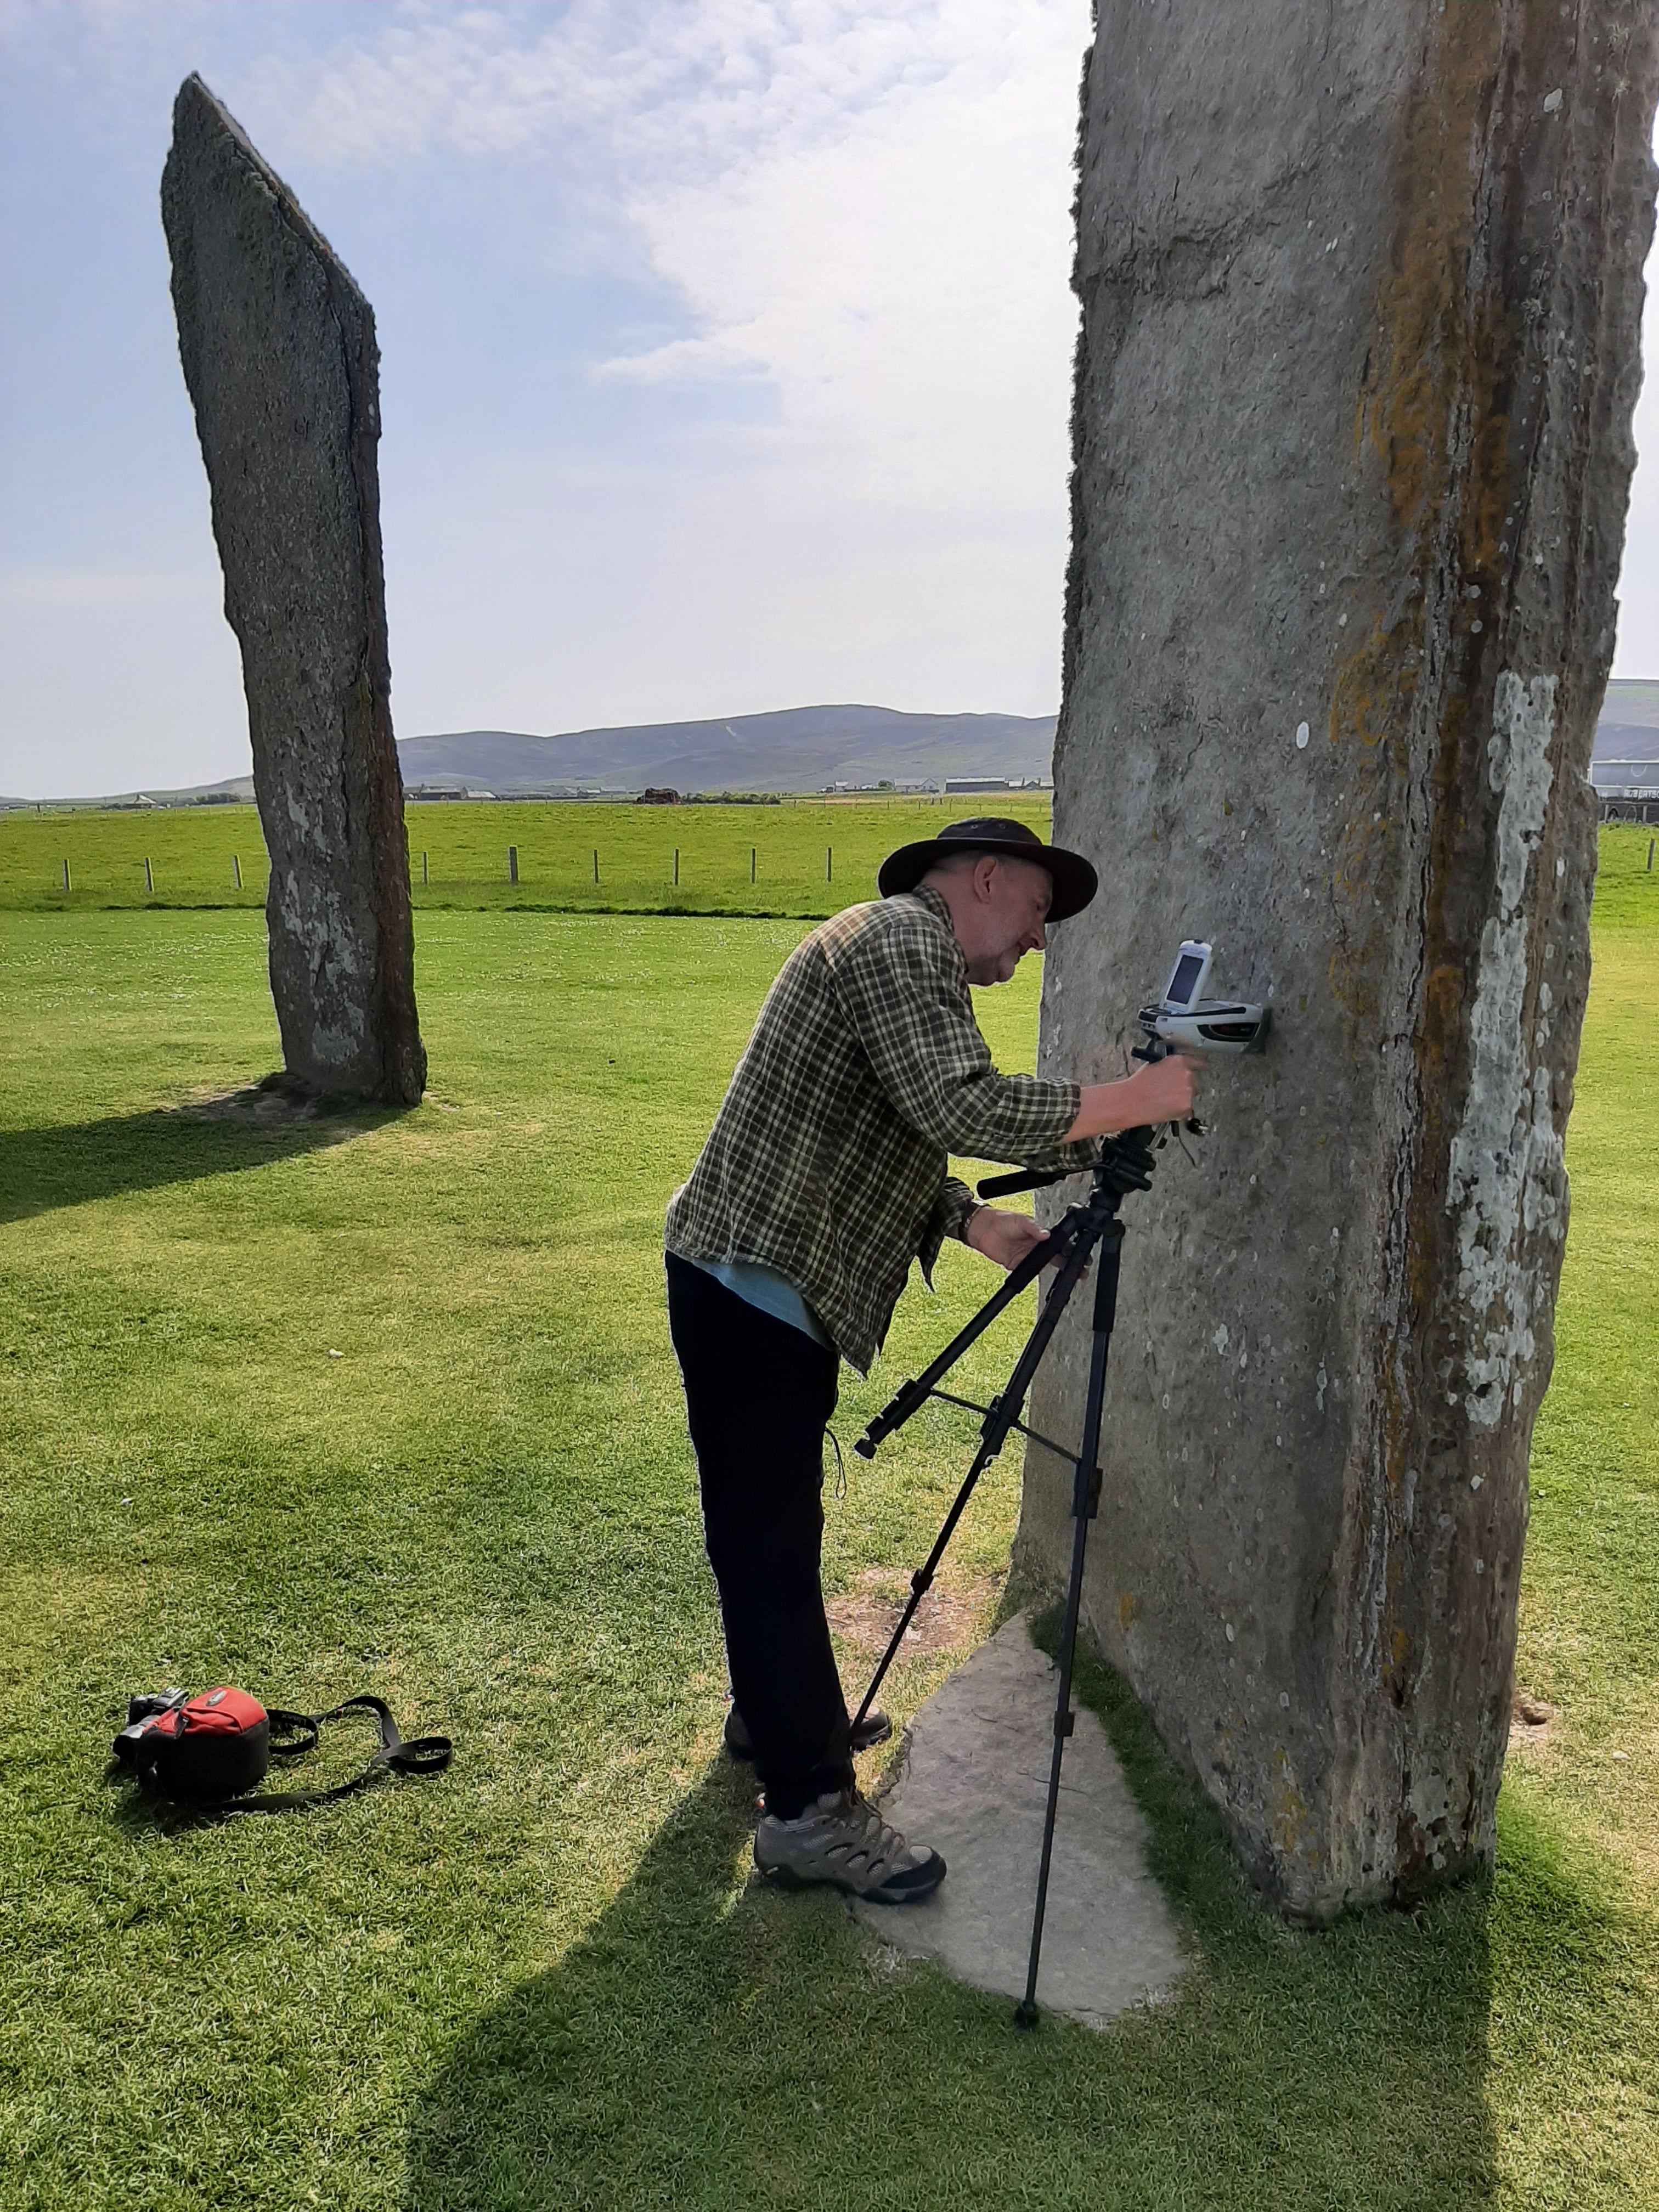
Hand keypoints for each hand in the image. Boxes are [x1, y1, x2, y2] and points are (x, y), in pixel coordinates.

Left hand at [964, 1205, 1053, 1271]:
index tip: (1059, 1251)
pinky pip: (1023, 1271)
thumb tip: (1046, 1234)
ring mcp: (1023, 1256)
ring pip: (1036, 1266)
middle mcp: (1031, 1247)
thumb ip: (1034, 1228)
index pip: (1051, 1245)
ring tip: (1037, 1261)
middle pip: (1046, 1257)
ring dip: (1038, 1266)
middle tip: (1052, 1259)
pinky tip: (1026, 1267)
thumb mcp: (1021, 1220)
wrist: (984, 1229)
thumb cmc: (1002, 1220)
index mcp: (1036, 1236)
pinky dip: (1025, 1272)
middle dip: (1050, 1260)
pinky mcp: (1014, 1264)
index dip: (1056, 1249)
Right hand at [1066, 1048, 1202, 1140]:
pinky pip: (1188, 1109)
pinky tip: (1167, 1107)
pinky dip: (1181, 1110)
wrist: (1131, 1101)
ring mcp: (1188, 1090)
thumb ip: (1170, 1067)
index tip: (1203, 1067)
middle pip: (1195, 1080)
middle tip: (1171, 1091)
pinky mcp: (1187, 1105)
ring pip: (1192, 1095)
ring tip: (1165, 1100)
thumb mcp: (1155, 1066)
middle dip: (1186, 1086)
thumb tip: (1175, 1070)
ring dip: (1183, 1098)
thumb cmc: (1138, 1085)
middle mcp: (1186, 1074)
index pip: (1199, 1061)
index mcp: (1178, 1061)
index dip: (1200, 1065)